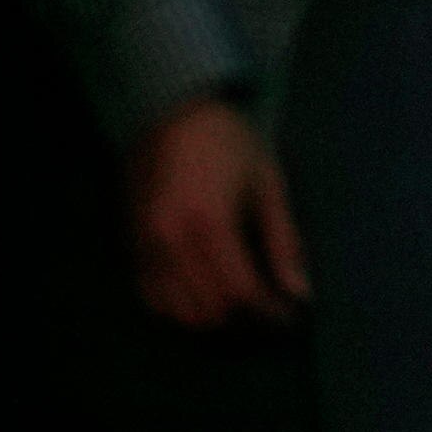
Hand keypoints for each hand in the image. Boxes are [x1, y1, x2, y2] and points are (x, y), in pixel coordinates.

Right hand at [123, 95, 310, 329]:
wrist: (175, 112)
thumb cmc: (229, 143)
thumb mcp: (268, 184)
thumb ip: (283, 242)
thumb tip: (300, 294)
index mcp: (209, 223)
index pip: (238, 293)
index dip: (267, 313)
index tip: (287, 317)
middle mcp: (170, 241)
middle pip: (206, 310)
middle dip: (242, 319)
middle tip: (267, 310)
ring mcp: (145, 247)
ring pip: (176, 312)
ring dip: (210, 317)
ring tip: (238, 305)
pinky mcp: (131, 247)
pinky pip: (151, 298)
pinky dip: (179, 308)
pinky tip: (203, 295)